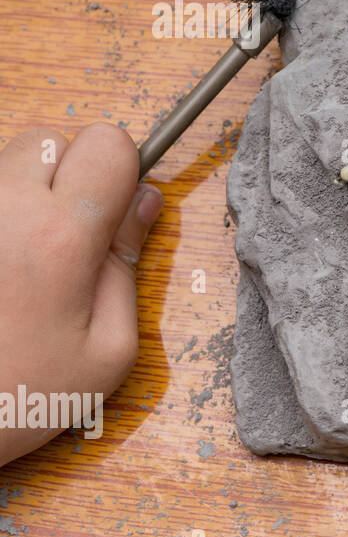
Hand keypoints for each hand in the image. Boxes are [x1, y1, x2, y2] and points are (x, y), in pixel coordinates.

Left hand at [0, 124, 161, 466]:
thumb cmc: (14, 399)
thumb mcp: (107, 351)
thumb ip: (128, 266)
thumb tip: (144, 204)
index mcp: (61, 238)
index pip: (110, 143)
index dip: (122, 171)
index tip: (115, 211)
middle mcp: (3, 210)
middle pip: (52, 138)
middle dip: (69, 174)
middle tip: (65, 238)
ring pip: (5, 161)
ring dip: (22, 193)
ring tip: (18, 259)